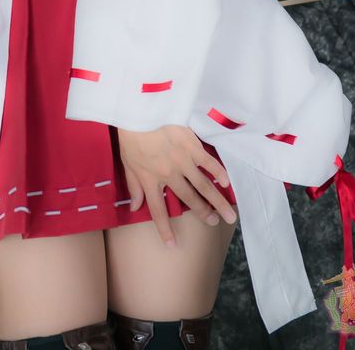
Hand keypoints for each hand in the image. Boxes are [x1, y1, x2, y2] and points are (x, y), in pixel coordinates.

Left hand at [117, 124, 237, 246]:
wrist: (140, 109)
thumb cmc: (131, 134)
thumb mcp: (126, 162)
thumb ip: (133, 186)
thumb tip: (133, 208)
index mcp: (150, 180)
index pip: (158, 210)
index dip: (165, 230)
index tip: (172, 245)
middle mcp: (168, 175)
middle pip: (188, 199)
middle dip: (203, 213)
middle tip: (214, 222)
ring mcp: (182, 161)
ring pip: (203, 186)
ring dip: (216, 201)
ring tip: (228, 213)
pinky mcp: (192, 146)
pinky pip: (208, 163)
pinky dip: (218, 173)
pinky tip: (226, 183)